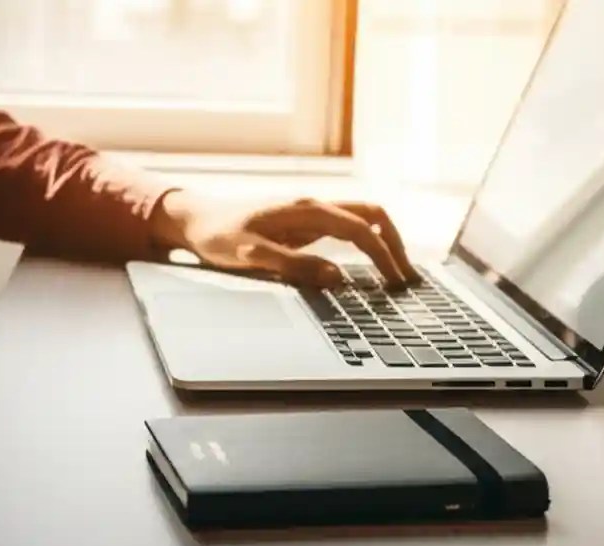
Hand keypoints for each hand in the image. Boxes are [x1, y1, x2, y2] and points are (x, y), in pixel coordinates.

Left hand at [150, 191, 420, 287]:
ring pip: (362, 218)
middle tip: (407, 278)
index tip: (396, 282)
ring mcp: (311, 213)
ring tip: (398, 273)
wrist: (197, 220)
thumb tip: (337, 278)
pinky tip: (372, 266)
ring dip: (384, 242)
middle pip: (371, 215)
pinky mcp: (306, 224)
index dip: (382, 255)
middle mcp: (314, 205)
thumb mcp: (251, 256)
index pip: (359, 229)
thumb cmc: (219, 237)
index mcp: (305, 209)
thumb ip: (294, 266)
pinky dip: (368, 244)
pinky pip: (348, 229)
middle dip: (394, 245)